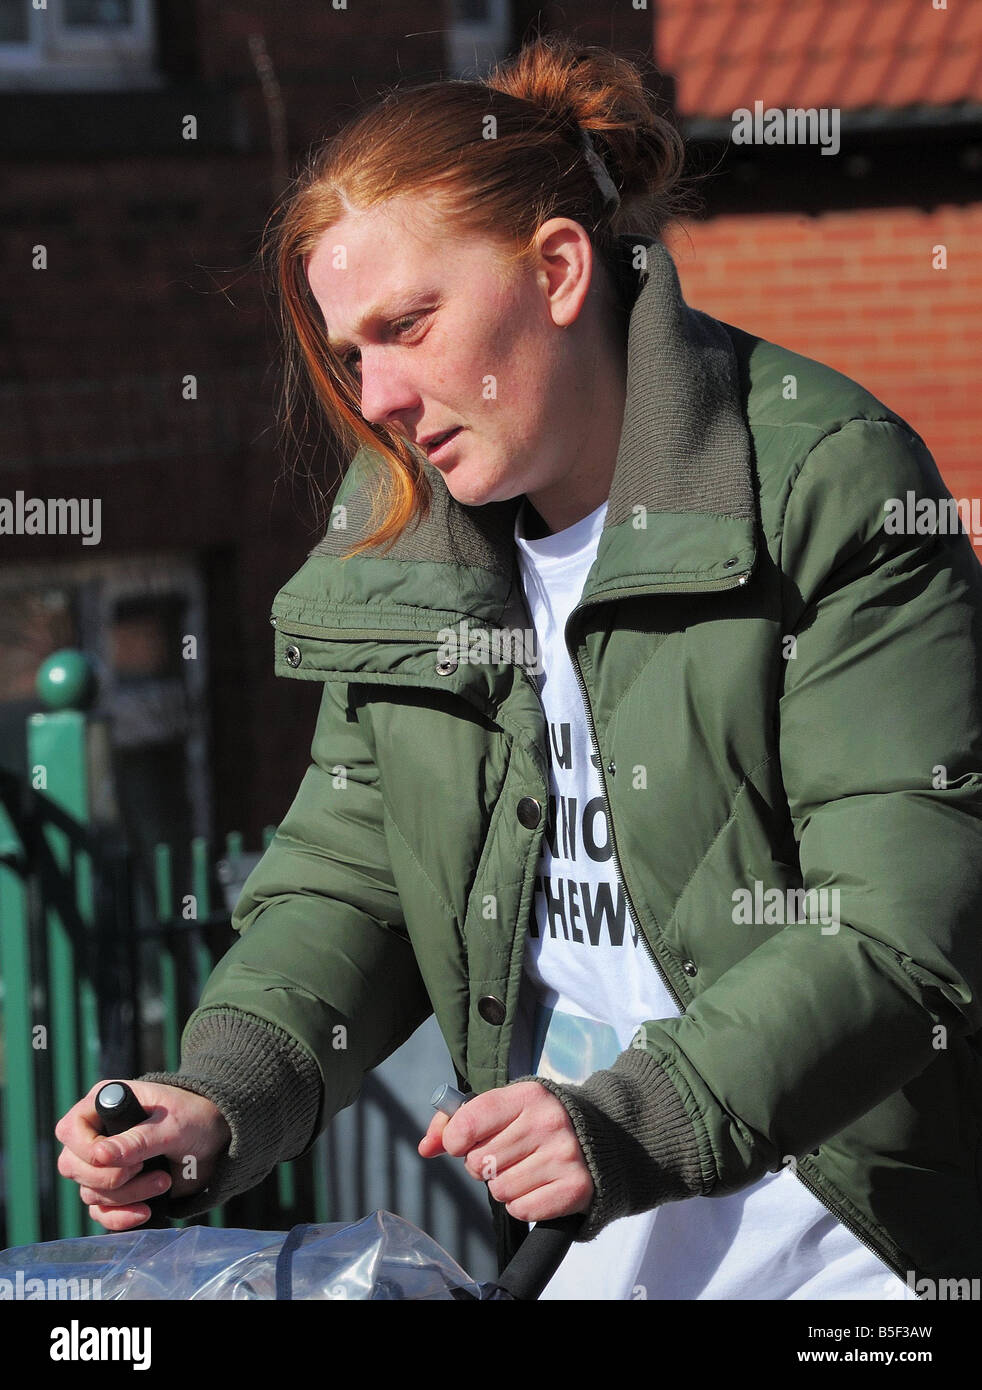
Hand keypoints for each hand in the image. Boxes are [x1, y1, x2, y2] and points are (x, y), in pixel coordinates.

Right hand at [56, 1080, 231, 1230]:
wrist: (217, 1140)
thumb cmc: (194, 1118)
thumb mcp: (172, 1125)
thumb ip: (138, 1140)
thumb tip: (99, 1156)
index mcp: (104, 1103)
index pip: (69, 1130)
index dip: (89, 1151)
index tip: (129, 1159)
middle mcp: (97, 1132)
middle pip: (72, 1166)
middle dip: (111, 1178)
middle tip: (144, 1169)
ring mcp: (104, 1163)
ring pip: (90, 1192)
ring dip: (127, 1195)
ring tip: (164, 1181)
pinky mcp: (116, 1189)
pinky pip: (100, 1212)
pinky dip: (120, 1218)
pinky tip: (145, 1212)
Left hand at [417, 1079, 593, 1222]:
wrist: (606, 1138)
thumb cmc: (541, 1122)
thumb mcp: (506, 1108)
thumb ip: (459, 1122)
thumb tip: (425, 1147)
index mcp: (528, 1095)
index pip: (469, 1121)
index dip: (455, 1139)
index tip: (462, 1143)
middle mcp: (548, 1123)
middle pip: (480, 1163)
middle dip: (484, 1165)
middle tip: (507, 1155)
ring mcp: (565, 1156)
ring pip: (498, 1190)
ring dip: (504, 1186)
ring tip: (526, 1169)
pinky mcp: (576, 1189)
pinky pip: (521, 1210)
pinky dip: (524, 1205)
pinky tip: (539, 1186)